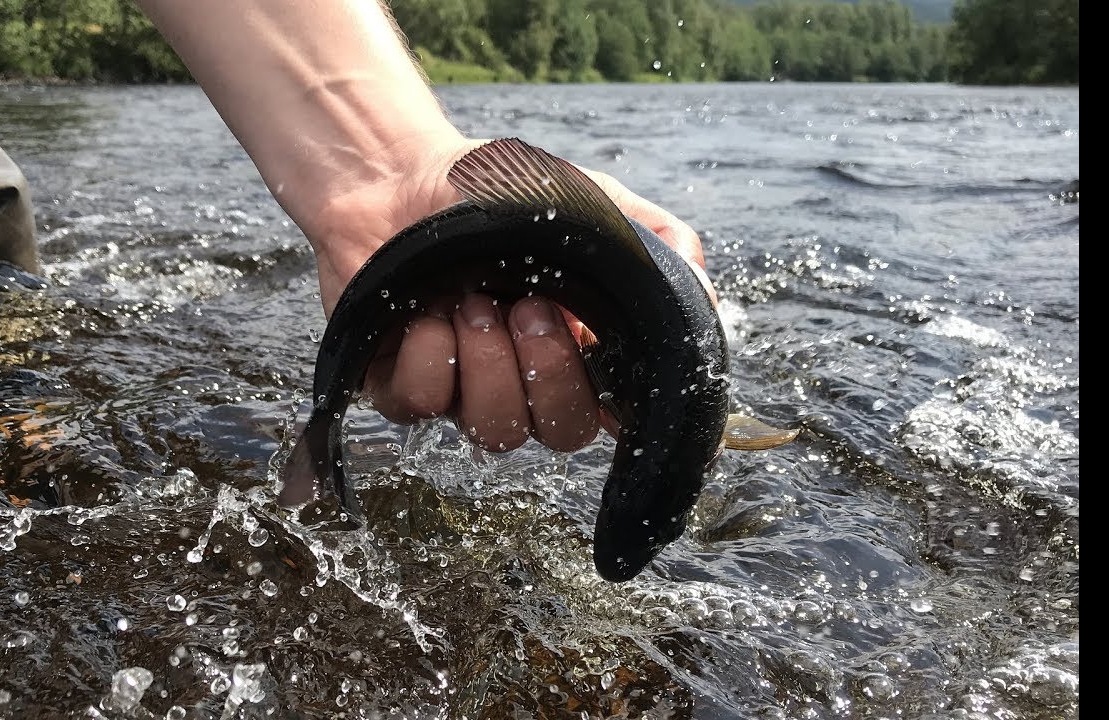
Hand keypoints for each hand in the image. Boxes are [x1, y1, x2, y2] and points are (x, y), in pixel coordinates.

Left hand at [303, 137, 718, 453]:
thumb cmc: (496, 191)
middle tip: (525, 307)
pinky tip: (423, 311)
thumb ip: (656, 242)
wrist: (400, 172)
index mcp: (577, 351)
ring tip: (471, 300)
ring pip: (494, 432)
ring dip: (486, 362)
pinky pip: (422, 404)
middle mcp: (525, 384)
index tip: (616, 374)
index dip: (628, 417)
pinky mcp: (400, 388)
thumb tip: (708, 299)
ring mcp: (462, 393)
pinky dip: (428, 352)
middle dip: (548, 372)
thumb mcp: (590, 203)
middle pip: (560, 434)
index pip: (618, 418)